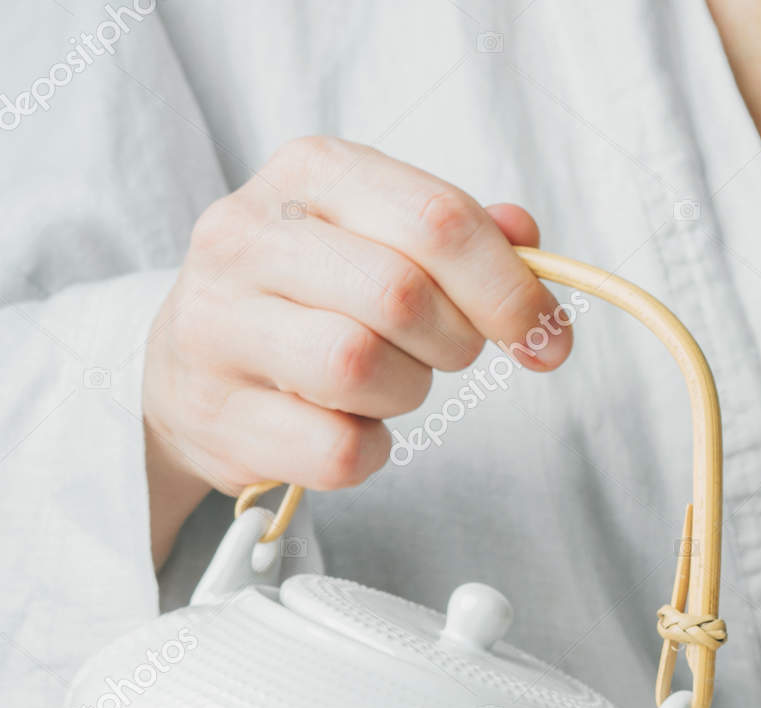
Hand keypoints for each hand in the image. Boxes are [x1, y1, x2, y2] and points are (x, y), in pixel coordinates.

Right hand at [143, 137, 572, 562]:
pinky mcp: (219, 415)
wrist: (187, 371)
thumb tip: (528, 239)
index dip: (510, 288)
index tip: (544, 336)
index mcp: (309, 173)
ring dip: (406, 392)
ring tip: (388, 384)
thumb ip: (461, 235)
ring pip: (358, 367)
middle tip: (450, 355)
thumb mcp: (380, 239)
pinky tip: (349, 428)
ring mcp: (220, 325)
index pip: (435, 219)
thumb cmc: (307, 300)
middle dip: (455, 341)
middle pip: (400, 294)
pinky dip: (369, 451)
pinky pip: (336, 450)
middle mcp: (249, 236)